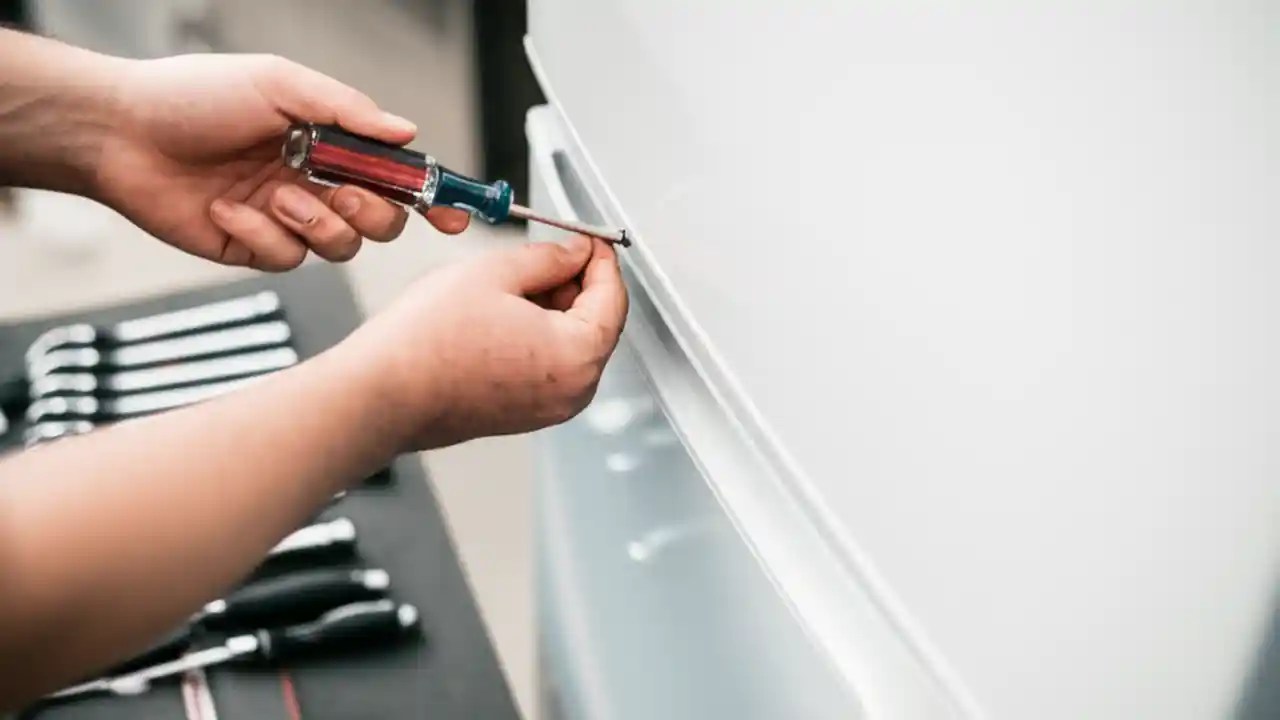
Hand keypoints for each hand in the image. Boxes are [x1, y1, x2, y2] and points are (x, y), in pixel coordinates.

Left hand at [94, 54, 468, 269]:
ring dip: (315, 223)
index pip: (398, 175)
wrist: (121, 132)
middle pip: (383, 220)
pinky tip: (226, 209)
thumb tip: (406, 132)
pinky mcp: (255, 248)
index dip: (433, 196)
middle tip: (345, 191)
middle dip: (374, 212)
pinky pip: (287, 259)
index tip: (456, 212)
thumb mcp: (279, 83)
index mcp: (330, 142)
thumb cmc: (193, 96)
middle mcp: (316, 183)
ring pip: (341, 247)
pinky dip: (260, 235)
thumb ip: (347, 110)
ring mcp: (288, 219)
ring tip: (272, 195)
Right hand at [342, 235, 627, 449]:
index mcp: (577, 357)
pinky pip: (549, 365)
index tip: (589, 238)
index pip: (613, 298)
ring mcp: (550, 408)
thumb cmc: (427, 342)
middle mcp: (573, 392)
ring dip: (555, 307)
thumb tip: (575, 253)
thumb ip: (549, 257)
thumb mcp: (496, 272)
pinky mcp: (526, 414)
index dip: (601, 259)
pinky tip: (502, 313)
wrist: (382, 394)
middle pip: (598, 323)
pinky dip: (539, 334)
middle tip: (548, 252)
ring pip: (572, 344)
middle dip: (578, 283)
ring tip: (511, 283)